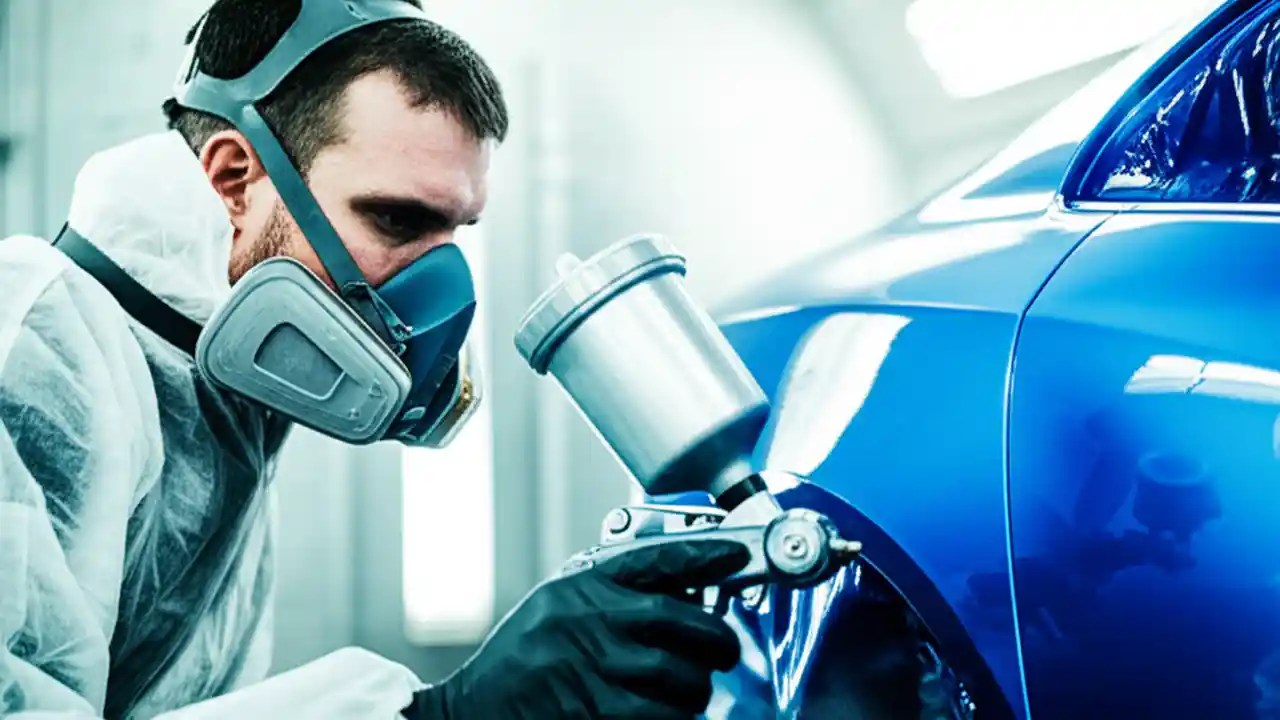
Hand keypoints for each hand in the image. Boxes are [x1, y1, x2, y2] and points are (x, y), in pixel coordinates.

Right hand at [402, 538, 750, 718]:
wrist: (470, 711)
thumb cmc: (521, 658)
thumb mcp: (558, 605)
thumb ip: (611, 594)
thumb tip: (683, 593)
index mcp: (581, 591)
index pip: (656, 561)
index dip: (705, 554)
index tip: (737, 555)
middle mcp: (589, 627)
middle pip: (684, 627)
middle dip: (716, 644)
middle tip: (721, 652)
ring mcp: (592, 678)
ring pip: (681, 684)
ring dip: (697, 692)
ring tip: (691, 692)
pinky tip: (667, 715)